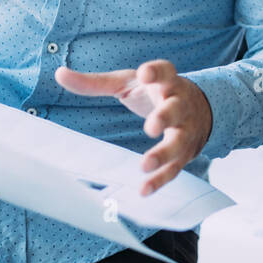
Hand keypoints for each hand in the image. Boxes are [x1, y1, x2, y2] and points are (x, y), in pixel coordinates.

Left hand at [54, 59, 210, 194]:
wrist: (203, 110)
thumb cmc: (156, 92)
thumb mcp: (129, 83)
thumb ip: (96, 82)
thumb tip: (59, 74)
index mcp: (166, 82)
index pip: (165, 72)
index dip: (156, 73)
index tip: (145, 74)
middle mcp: (180, 104)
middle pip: (176, 109)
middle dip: (165, 116)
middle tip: (151, 127)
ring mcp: (185, 130)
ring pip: (179, 142)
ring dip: (164, 154)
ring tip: (145, 165)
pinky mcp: (185, 153)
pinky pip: (176, 168)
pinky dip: (161, 180)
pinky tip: (144, 190)